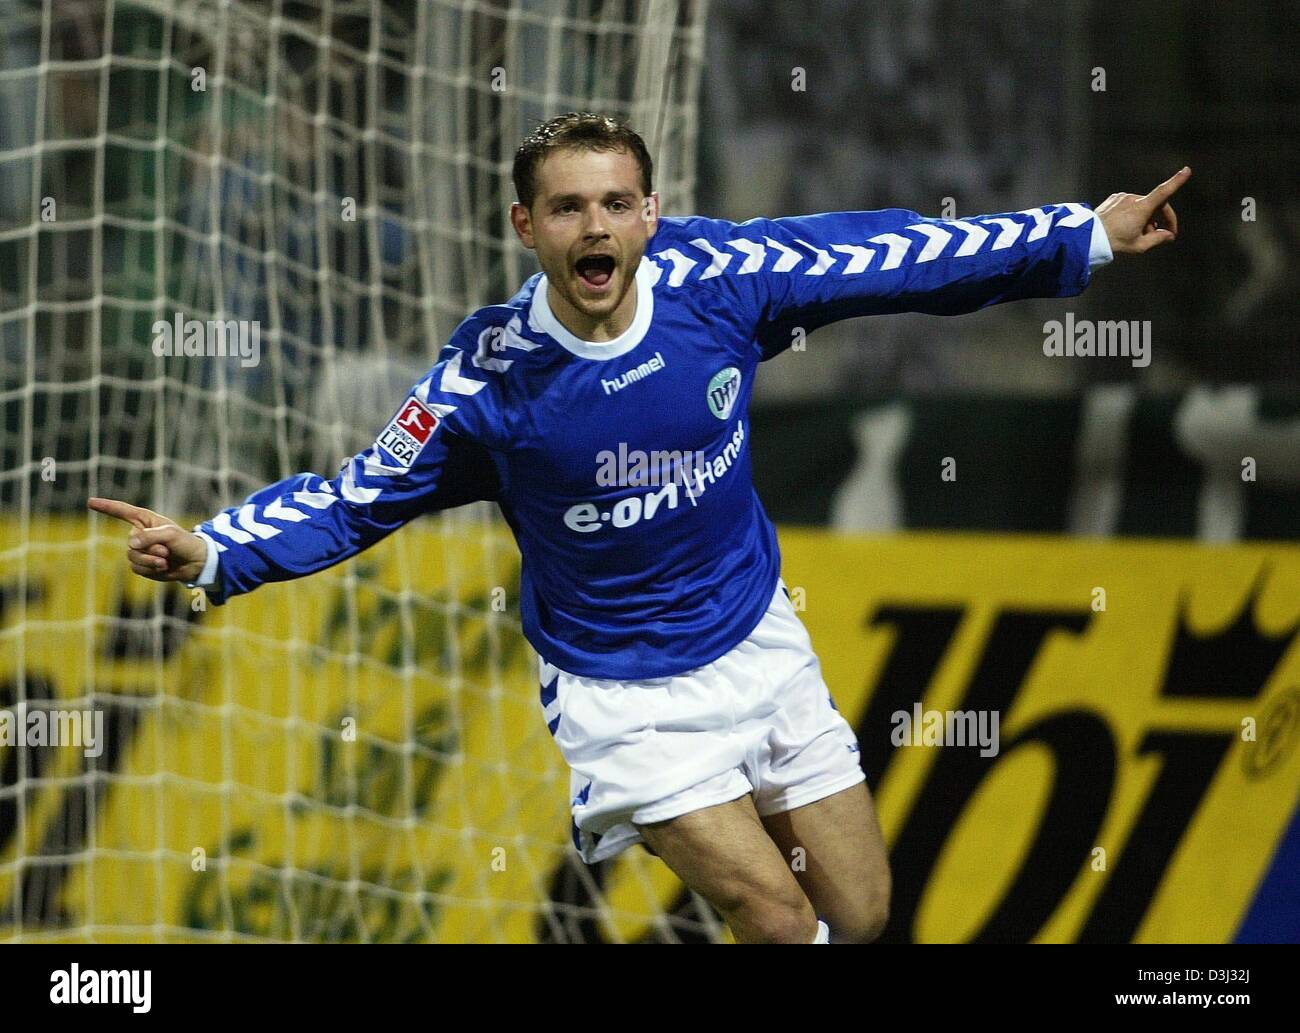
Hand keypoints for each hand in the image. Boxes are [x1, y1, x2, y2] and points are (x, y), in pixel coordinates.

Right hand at [87, 497, 208, 583]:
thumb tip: (130, 544)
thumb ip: (149, 536)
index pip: (122, 511)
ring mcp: (139, 550)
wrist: (195, 562)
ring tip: (166, 560)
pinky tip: (163, 567)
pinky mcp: (142, 565)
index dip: (106, 506)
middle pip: (131, 543)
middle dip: (150, 549)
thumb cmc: (185, 542)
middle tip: (166, 551)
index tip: (90, 501)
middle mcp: (139, 534)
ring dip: (151, 561)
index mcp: (145, 520)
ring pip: (132, 557)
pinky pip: (137, 569)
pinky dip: (151, 569)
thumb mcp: (170, 535)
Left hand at [1096, 167, 1189, 254]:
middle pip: (1155, 206)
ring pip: (1141, 207)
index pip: (1163, 192)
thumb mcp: (1139, 246)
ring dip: (1145, 219)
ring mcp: (1121, 197)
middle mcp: (1132, 199)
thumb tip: (1168, 235)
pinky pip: (1128, 205)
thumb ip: (1157, 239)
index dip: (1176, 181)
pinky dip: (1133, 215)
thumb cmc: (1113, 243)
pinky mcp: (1113, 199)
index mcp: (1141, 208)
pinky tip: (1127, 228)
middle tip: (1163, 235)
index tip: (1186, 170)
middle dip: (1161, 220)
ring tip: (1139, 235)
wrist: (1087, 238)